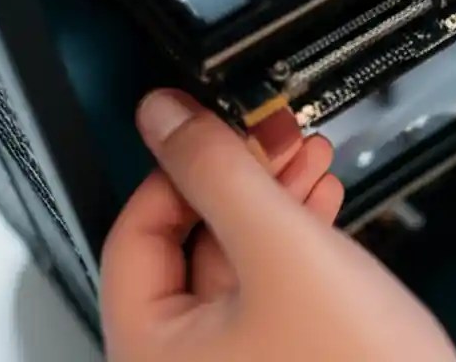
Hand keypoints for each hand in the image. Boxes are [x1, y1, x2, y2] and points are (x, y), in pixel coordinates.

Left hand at [101, 90, 455, 361]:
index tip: (215, 124)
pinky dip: (293, 237)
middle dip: (241, 178)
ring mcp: (235, 361)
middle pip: (190, 244)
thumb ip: (219, 174)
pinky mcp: (280, 356)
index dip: (181, 169)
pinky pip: (269, 285)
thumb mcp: (282, 249)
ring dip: (273, 199)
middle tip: (274, 133)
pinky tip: (320, 200)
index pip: (136, 234)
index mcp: (152, 352)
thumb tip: (166, 119)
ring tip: (308, 156)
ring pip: (236, 261)